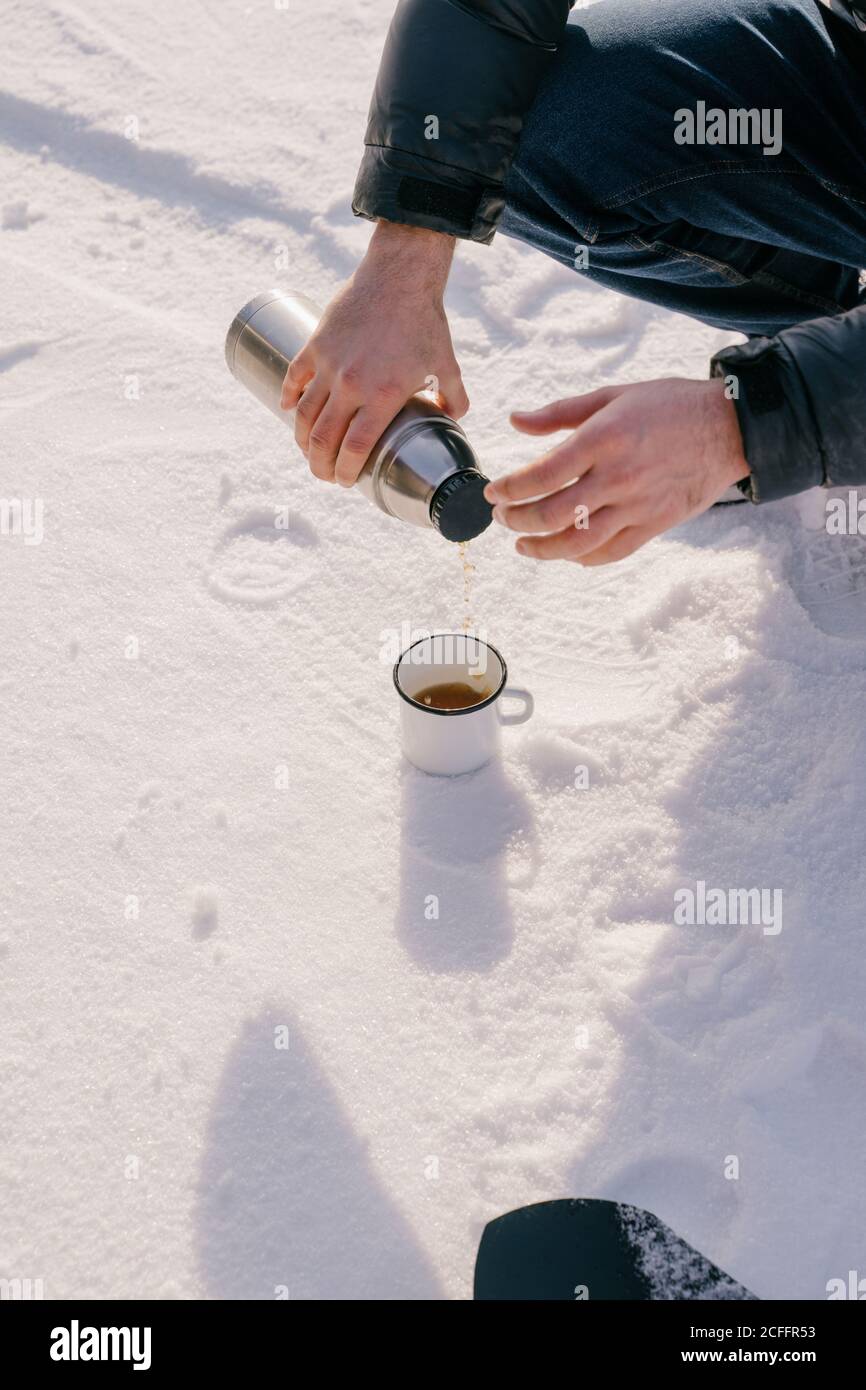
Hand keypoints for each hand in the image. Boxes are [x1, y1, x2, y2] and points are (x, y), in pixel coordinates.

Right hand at [280, 222, 466, 485]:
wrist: (400, 275)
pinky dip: (289, 398)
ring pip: (304, 415)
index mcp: (384, 396)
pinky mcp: (315, 344)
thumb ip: (454, 397)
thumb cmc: (425, 320)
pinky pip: (294, 378)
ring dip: (301, 440)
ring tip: (307, 451)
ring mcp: (329, 364)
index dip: (347, 471)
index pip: (356, 448)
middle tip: (324, 475)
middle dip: (320, 466)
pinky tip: (289, 410)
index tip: (346, 481)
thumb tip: (451, 417)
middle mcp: (352, 385)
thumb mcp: (447, 364)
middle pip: (323, 440)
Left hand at [484, 378, 749, 564]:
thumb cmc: (670, 405)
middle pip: (552, 515)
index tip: (494, 493)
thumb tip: (516, 421)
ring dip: (542, 549)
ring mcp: (638, 505)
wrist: (731, 427)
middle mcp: (618, 476)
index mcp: (604, 438)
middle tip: (503, 517)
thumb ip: (560, 413)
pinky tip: (567, 553)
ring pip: (578, 543)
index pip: (542, 475)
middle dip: (517, 521)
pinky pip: (612, 552)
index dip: (510, 489)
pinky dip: (583, 558)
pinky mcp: (656, 524)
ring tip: (523, 544)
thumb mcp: (613, 395)